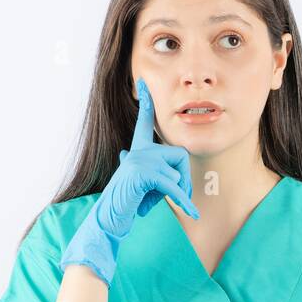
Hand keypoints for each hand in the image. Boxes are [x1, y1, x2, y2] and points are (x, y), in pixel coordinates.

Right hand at [58, 78, 199, 285]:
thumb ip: (156, 174)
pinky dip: (183, 201)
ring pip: (178, 173)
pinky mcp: (142, 175)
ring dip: (178, 193)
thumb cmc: (129, 204)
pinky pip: (173, 185)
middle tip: (177, 199)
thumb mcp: (146, 186)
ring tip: (160, 204)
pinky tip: (191, 214)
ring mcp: (139, 161)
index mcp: (137, 150)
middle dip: (184, 180)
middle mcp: (138, 151)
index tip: (143, 83)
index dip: (145, 103)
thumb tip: (152, 168)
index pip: (143, 122)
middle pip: (180, 155)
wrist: (110, 219)